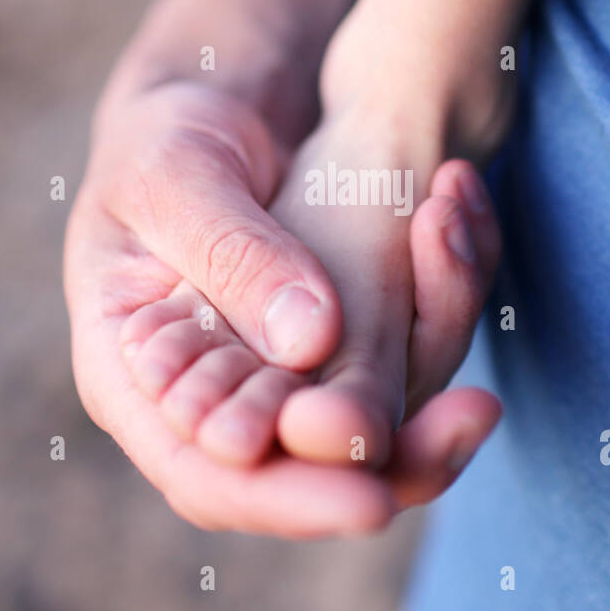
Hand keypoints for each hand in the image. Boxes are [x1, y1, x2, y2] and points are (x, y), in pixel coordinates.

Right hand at [65, 80, 501, 536]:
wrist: (204, 110)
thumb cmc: (159, 142)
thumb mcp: (172, 179)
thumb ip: (232, 255)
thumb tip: (310, 343)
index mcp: (130, 378)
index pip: (205, 474)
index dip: (287, 499)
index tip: (371, 500)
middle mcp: (207, 403)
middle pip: (300, 479)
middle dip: (394, 466)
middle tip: (471, 423)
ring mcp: (277, 384)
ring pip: (362, 439)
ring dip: (434, 406)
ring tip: (479, 364)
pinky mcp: (334, 354)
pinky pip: (396, 372)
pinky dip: (440, 314)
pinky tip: (458, 243)